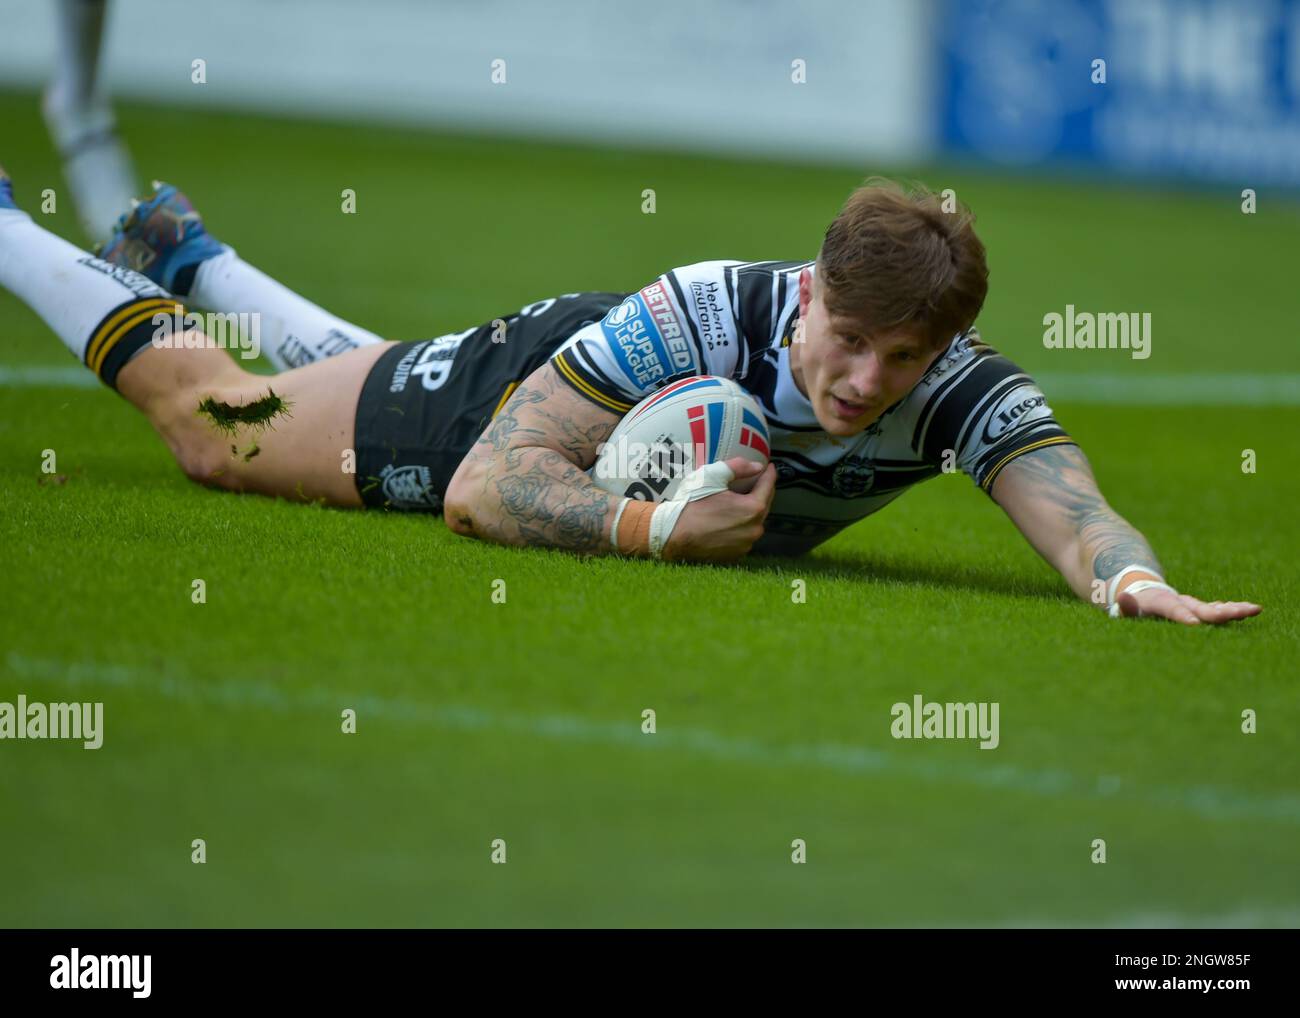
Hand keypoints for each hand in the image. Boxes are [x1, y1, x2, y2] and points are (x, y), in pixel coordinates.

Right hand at [663, 457, 776, 562]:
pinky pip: (744, 535)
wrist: (672, 533)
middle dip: (761, 492)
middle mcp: (754, 529)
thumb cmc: (692, 504)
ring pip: (754, 522)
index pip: (768, 487)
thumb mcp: (713, 476)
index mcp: (753, 509)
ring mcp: (746, 544)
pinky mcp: (735, 554)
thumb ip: (738, 467)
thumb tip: (757, 466)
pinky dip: (741, 526)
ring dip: (750, 511)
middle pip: (763, 505)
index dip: (769, 474)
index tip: (769, 467)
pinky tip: (729, 519)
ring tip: (739, 501)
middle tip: (754, 481)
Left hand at [1114, 586, 1261, 624]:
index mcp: (1159, 601)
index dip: (1182, 615)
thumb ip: (1126, 607)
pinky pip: (1217, 610)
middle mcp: (1179, 600)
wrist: (1143, 592)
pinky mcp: (1199, 609)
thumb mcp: (1124, 610)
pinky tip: (1250, 611)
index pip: (1171, 608)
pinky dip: (1232, 610)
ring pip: (1213, 607)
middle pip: (1199, 607)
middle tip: (1230, 615)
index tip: (1193, 623)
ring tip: (1253, 609)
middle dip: (1215, 612)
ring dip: (1232, 609)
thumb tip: (1123, 597)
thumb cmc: (1133, 609)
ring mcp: (1191, 604)